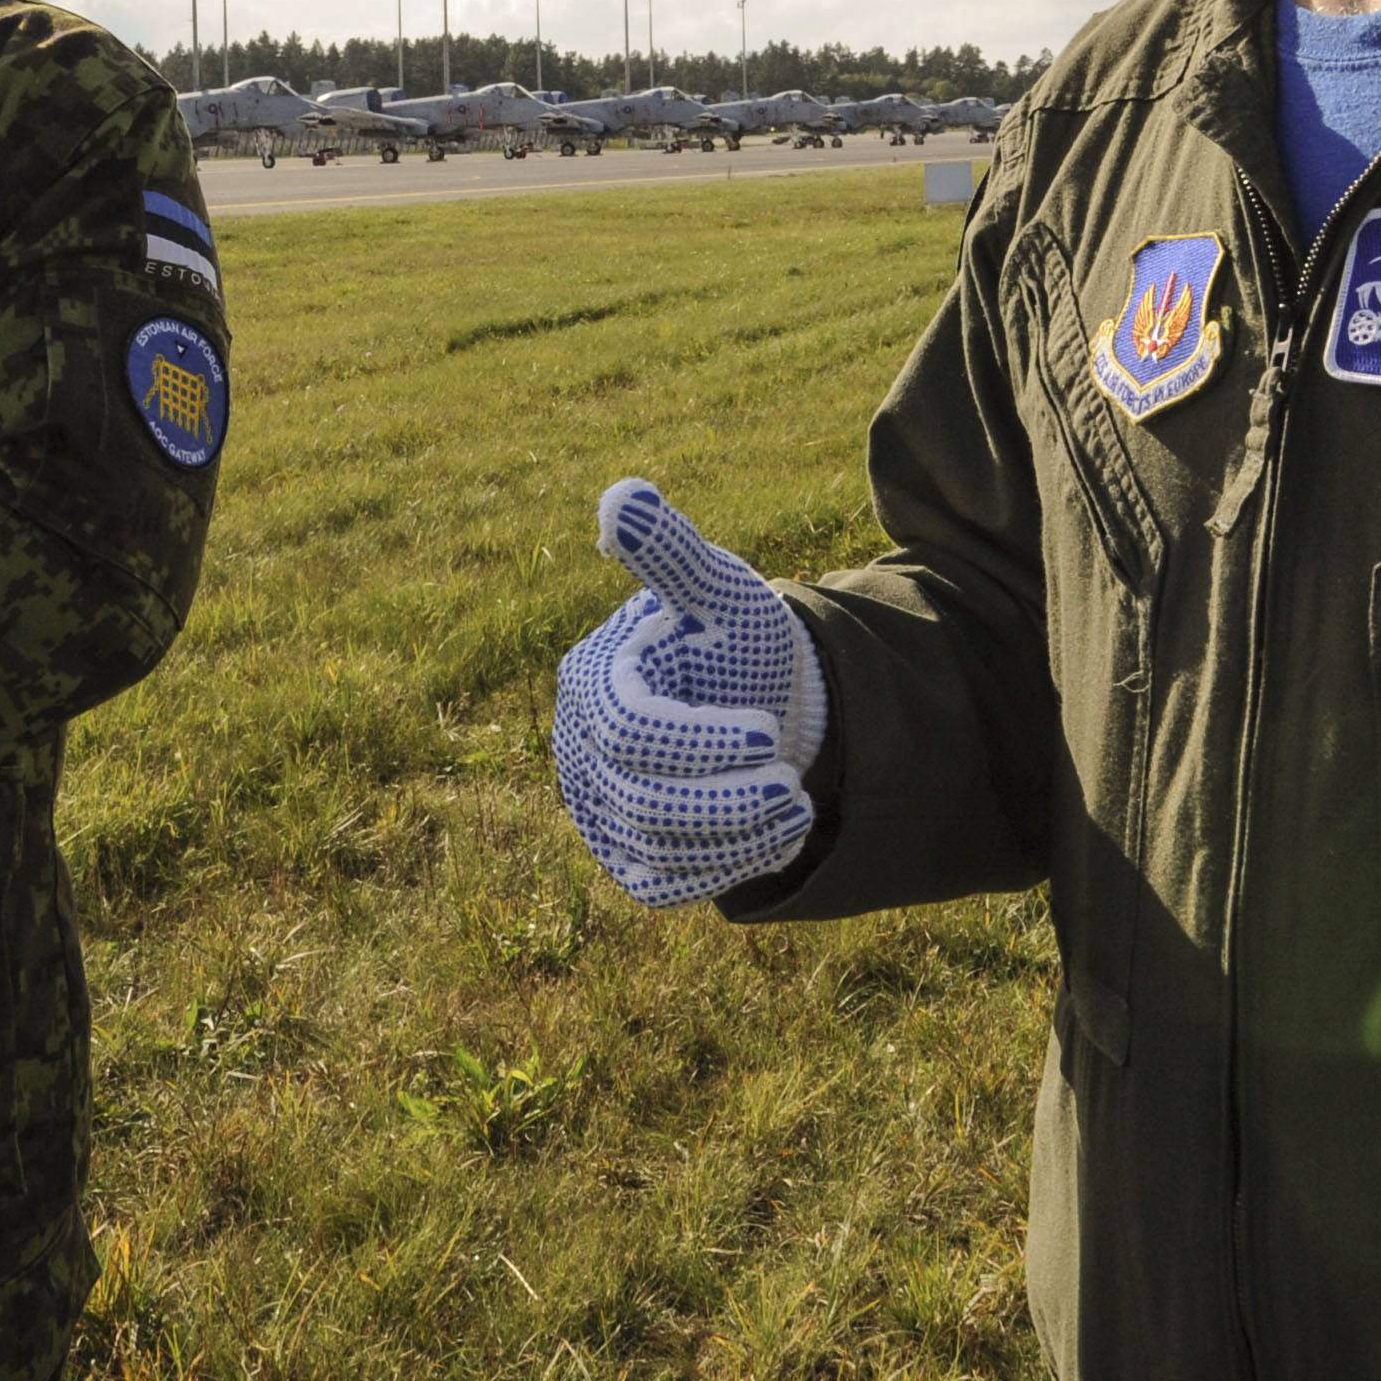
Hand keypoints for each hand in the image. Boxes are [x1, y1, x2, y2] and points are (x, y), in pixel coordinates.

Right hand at [549, 479, 831, 906]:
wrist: (751, 701)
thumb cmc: (731, 639)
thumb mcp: (719, 591)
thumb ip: (674, 553)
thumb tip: (622, 496)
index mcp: (593, 682)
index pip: (629, 730)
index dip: (698, 743)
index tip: (768, 737)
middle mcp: (581, 752)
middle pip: (640, 800)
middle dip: (726, 802)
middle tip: (795, 792)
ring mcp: (599, 810)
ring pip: (655, 849)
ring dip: (737, 839)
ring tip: (798, 811)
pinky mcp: (628, 857)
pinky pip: (664, 885)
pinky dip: (722, 870)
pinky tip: (775, 839)